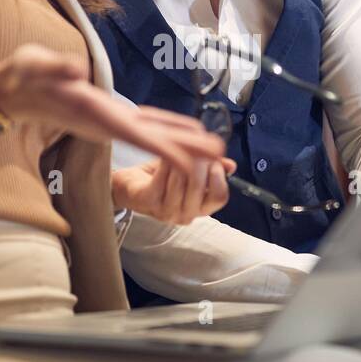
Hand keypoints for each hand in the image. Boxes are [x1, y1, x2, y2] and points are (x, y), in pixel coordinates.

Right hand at [0, 45, 224, 174]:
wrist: (7, 95)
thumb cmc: (19, 78)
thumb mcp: (31, 66)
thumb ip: (52, 68)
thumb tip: (75, 70)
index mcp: (93, 113)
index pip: (136, 135)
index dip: (165, 149)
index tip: (192, 164)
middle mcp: (105, 124)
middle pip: (153, 140)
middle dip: (185, 150)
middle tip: (220, 159)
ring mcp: (107, 122)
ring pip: (152, 134)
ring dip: (182, 142)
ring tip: (213, 149)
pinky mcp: (107, 117)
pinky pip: (144, 126)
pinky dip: (167, 130)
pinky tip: (184, 132)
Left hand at [112, 156, 236, 223]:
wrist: (129, 185)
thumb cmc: (162, 177)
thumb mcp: (190, 170)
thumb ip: (211, 168)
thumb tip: (230, 165)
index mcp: (201, 209)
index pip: (220, 196)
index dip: (218, 174)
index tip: (211, 158)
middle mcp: (186, 215)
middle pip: (200, 185)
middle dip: (198, 160)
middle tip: (192, 146)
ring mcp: (167, 211)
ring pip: (181, 179)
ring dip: (179, 158)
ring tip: (176, 147)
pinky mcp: (149, 202)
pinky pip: (162, 178)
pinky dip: (165, 161)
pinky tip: (164, 151)